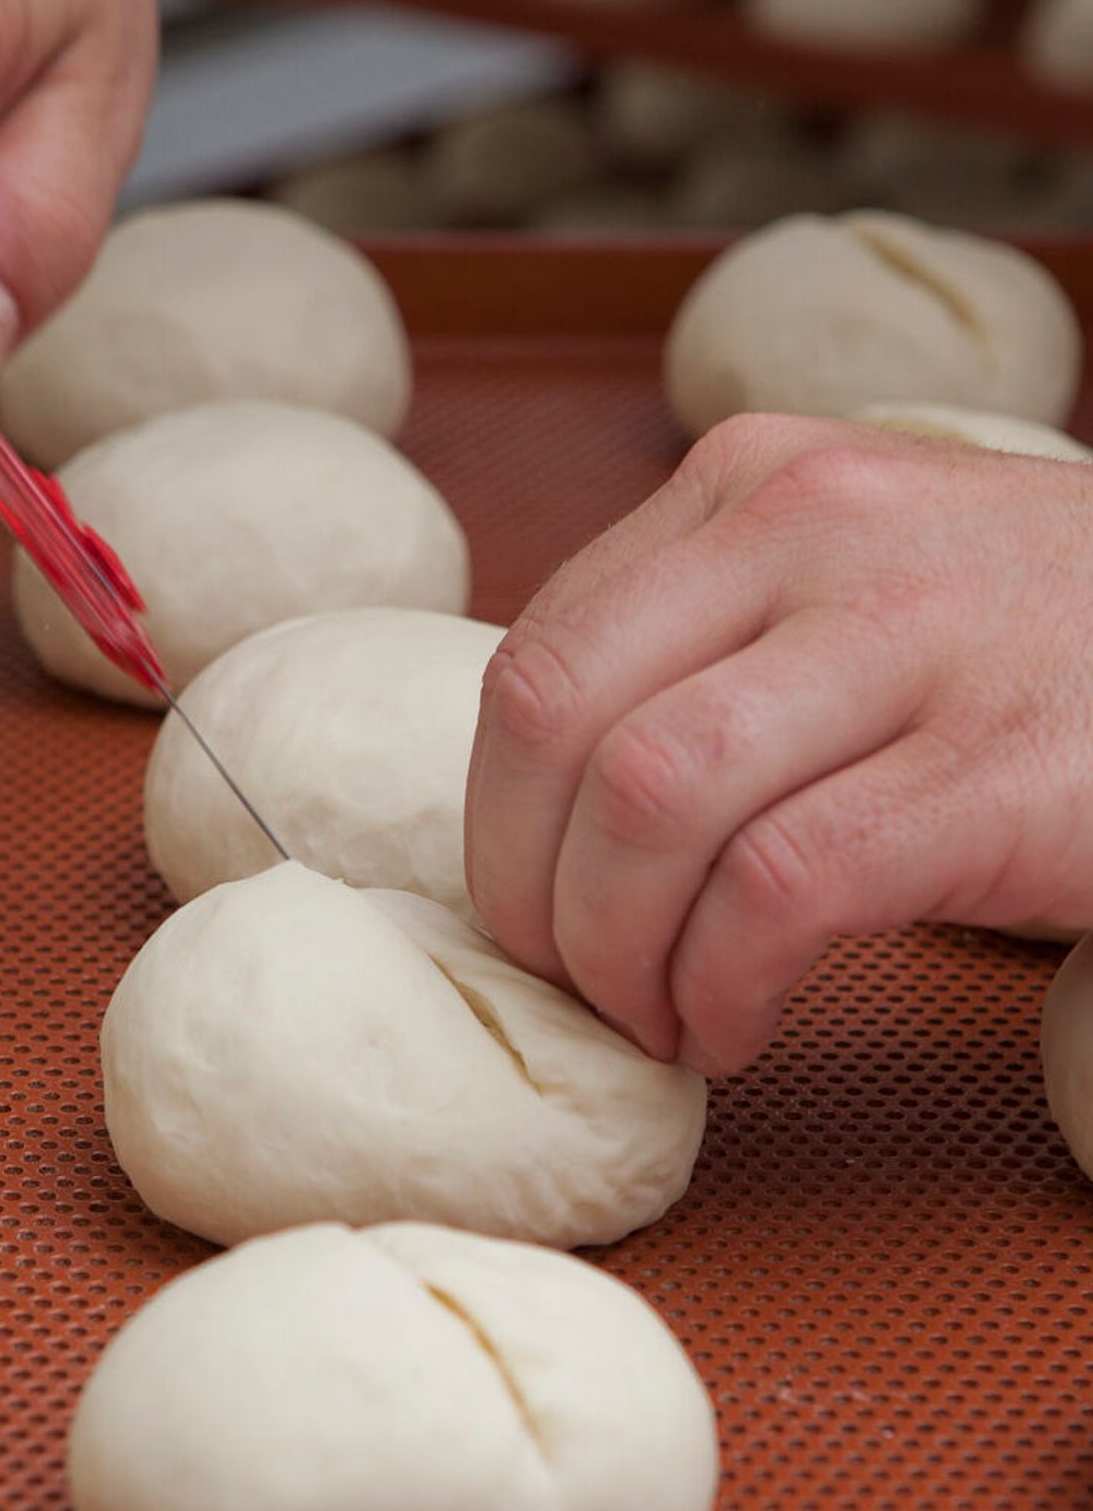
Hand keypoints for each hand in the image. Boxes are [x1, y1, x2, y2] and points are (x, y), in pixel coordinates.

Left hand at [466, 413, 1092, 1076]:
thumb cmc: (1014, 648)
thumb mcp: (837, 587)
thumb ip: (693, 649)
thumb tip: (533, 810)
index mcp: (747, 486)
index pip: (534, 662)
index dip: (496, 820)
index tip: (530, 910)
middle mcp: (815, 525)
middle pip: (560, 725)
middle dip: (530, 893)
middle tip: (573, 980)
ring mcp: (917, 634)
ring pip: (651, 802)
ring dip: (617, 953)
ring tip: (658, 1015)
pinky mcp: (1005, 763)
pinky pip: (778, 889)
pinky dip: (720, 984)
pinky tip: (735, 1024)